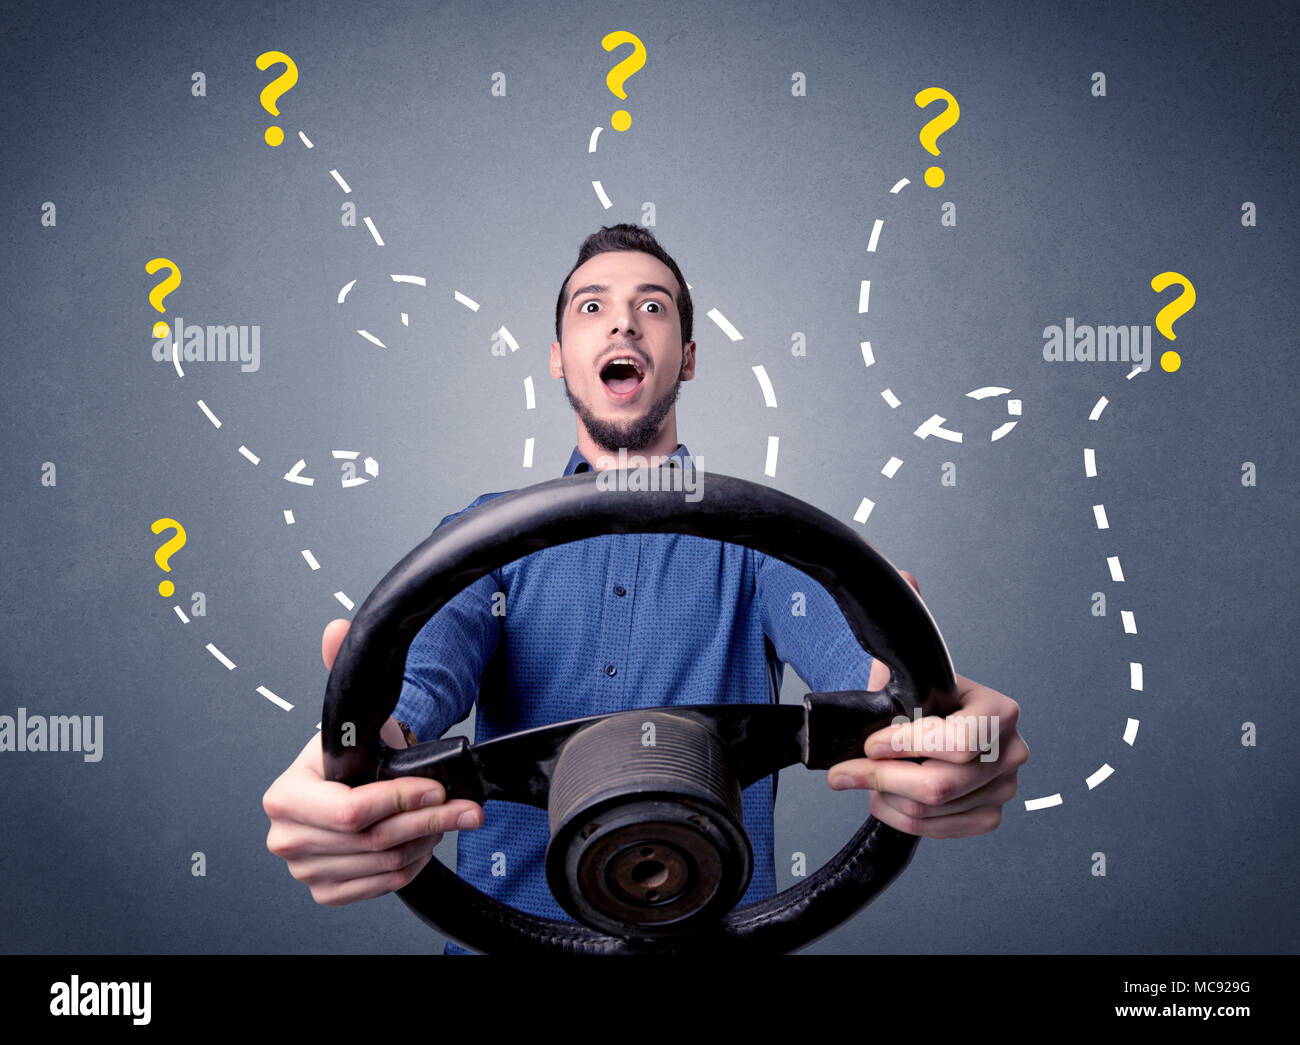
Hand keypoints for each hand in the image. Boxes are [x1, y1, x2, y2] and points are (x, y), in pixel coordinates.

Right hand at [261, 619, 483, 904]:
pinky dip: (412, 864)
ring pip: (384, 865)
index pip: (349, 811)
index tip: (437, 786)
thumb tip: (336, 629)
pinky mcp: (328, 890)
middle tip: (462, 806)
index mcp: (284, 797)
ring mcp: (305, 870)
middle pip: (372, 841)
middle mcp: (287, 838)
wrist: (357, 782)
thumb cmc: (356, 751)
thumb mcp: (353, 710)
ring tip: (442, 817)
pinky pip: (383, 885)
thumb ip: (342, 667)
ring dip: (425, 842)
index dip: (401, 799)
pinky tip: (422, 839)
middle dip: (427, 821)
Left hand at [827, 572, 1027, 838]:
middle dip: (882, 777)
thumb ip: (909, 621)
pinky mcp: (988, 816)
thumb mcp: (907, 663)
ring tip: (865, 778)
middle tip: (844, 769)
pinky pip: (938, 830)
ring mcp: (1005, 788)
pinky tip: (886, 796)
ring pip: (932, 809)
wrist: (926, 727)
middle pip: (942, 783)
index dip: (906, 745)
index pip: (958, 741)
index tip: (869, 741)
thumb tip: (905, 576)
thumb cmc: (917, 695)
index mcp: (1000, 710)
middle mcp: (1013, 751)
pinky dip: (901, 817)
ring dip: (886, 796)